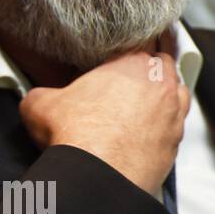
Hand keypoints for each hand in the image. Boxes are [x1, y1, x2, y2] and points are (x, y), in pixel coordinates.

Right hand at [19, 48, 190, 195]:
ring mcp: (172, 114)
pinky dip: (167, 121)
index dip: (136, 38)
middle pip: (165, 61)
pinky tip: (151, 125)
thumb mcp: (41, 103)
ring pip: (178, 90)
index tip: (130, 41)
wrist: (99, 176)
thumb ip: (41, 93)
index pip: (143, 37)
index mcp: (131, 62)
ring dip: (166, 89)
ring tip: (149, 94)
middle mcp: (159, 84)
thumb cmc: (77, 135)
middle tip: (139, 65)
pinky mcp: (175, 142)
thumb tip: (36, 98)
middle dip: (154, 62)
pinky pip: (177, 123)